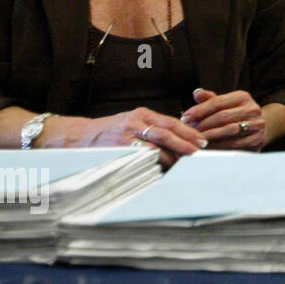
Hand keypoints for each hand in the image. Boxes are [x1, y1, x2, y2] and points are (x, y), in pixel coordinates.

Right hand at [43, 109, 205, 169]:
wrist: (82, 136)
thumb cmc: (113, 130)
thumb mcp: (134, 121)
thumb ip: (155, 126)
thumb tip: (183, 137)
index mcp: (142, 114)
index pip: (171, 122)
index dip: (188, 132)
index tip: (202, 140)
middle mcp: (135, 123)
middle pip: (166, 133)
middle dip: (184, 144)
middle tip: (198, 152)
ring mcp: (126, 137)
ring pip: (155, 148)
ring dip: (171, 157)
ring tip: (184, 163)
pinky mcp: (118, 150)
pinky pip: (140, 159)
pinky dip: (154, 164)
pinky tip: (163, 169)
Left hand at [182, 88, 266, 150]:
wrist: (257, 128)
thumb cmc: (235, 115)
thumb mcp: (225, 104)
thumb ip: (210, 99)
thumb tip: (196, 93)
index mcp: (242, 97)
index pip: (217, 102)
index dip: (199, 110)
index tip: (185, 117)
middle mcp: (252, 109)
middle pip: (222, 117)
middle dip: (203, 125)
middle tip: (189, 131)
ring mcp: (256, 124)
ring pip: (228, 131)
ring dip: (209, 137)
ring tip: (196, 140)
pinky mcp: (257, 139)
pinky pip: (234, 144)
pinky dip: (219, 147)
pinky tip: (209, 148)